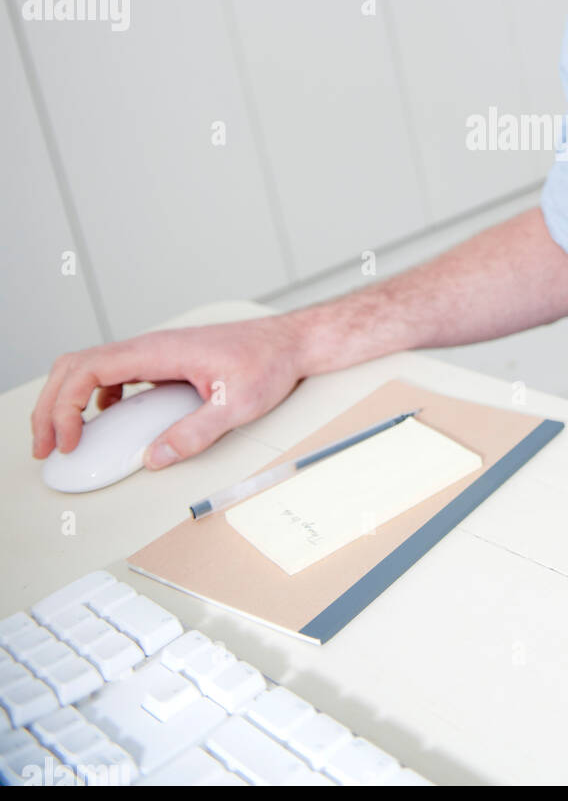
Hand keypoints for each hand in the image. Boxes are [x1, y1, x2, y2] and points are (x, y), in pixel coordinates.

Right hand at [30, 313, 309, 469]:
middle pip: (76, 366)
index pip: (88, 369)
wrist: (289, 343)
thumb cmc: (268, 362)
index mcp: (159, 350)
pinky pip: (115, 375)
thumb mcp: (237, 404)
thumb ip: (195, 432)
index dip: (65, 406)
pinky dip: (96, 398)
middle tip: (46, 446)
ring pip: (90, 368)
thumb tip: (154, 457)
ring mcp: (154, 353)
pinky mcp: (163, 363)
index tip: (67, 441)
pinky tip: (105, 422)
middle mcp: (150, 347)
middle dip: (51, 405)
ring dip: (68, 401)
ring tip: (65, 439)